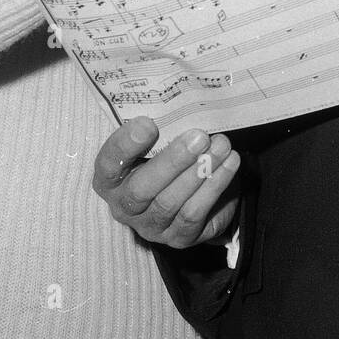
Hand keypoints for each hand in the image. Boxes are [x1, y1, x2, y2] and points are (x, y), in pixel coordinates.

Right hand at [92, 118, 239, 248]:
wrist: (194, 191)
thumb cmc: (168, 156)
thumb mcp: (158, 140)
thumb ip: (160, 126)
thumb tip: (179, 101)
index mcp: (111, 178)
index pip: (108, 163)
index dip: (125, 145)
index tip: (148, 123)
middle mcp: (125, 206)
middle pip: (141, 189)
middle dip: (172, 161)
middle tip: (199, 136)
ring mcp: (151, 226)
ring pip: (170, 203)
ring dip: (200, 172)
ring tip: (221, 146)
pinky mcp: (179, 237)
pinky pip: (194, 214)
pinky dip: (214, 187)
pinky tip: (230, 164)